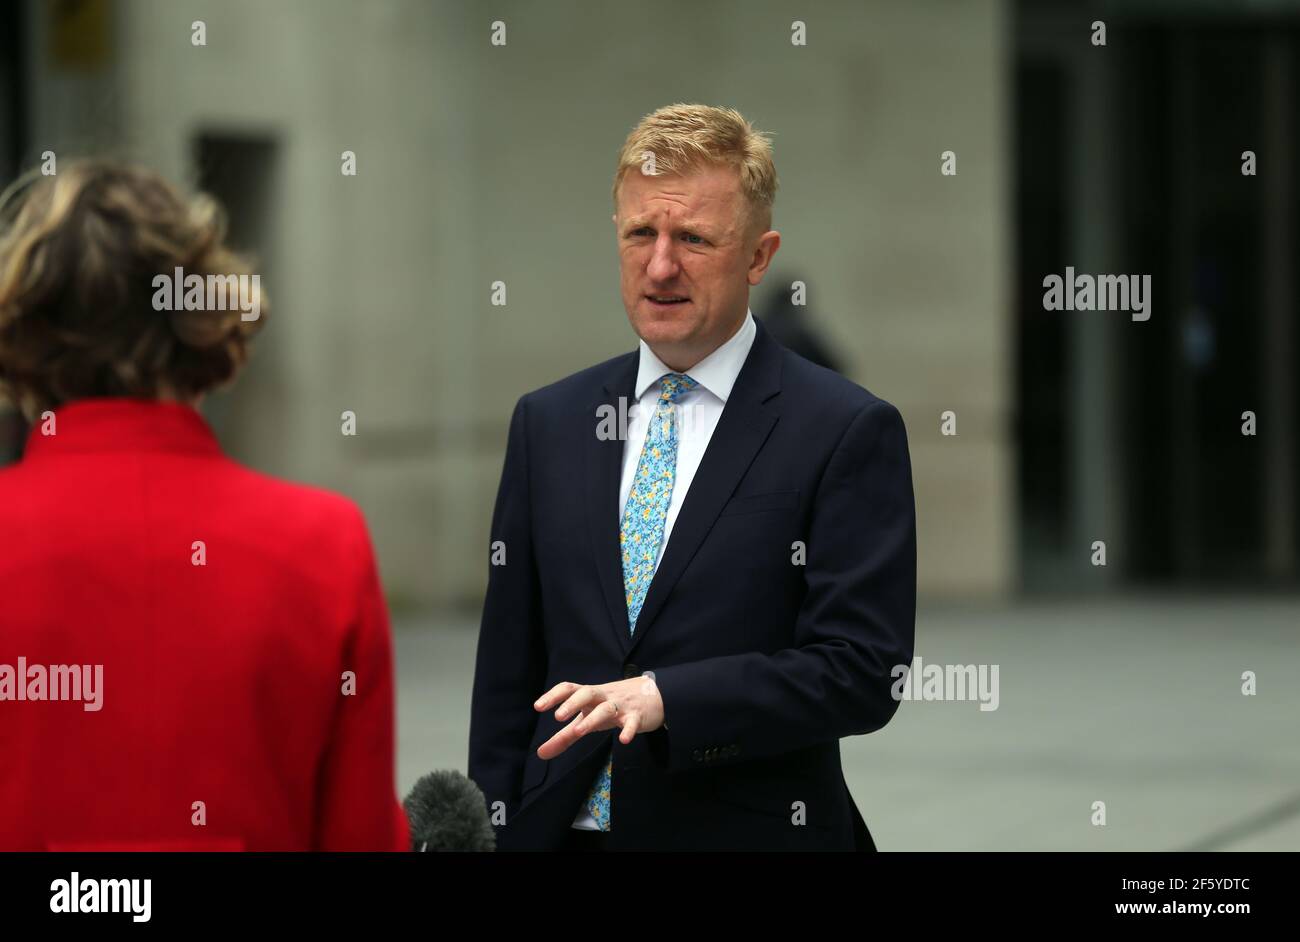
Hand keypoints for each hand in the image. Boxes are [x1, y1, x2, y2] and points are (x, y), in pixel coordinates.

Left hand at [533, 674, 664, 759]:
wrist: (651, 695)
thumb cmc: (612, 706)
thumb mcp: (587, 718)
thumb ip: (564, 736)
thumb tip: (540, 753)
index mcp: (589, 696)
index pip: (569, 688)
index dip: (553, 696)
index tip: (538, 707)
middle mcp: (603, 697)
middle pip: (587, 693)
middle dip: (572, 703)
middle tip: (558, 717)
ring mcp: (621, 706)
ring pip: (607, 708)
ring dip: (593, 719)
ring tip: (579, 731)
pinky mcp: (637, 717)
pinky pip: (632, 722)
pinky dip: (628, 730)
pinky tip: (623, 740)